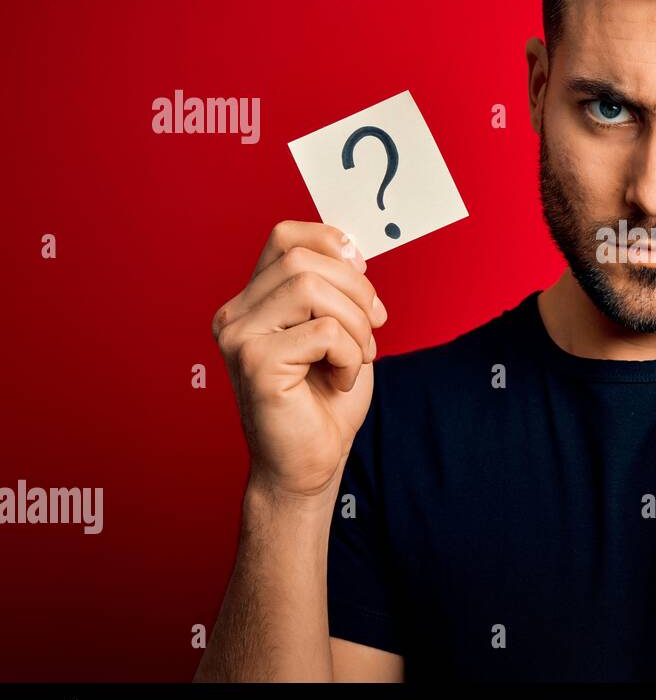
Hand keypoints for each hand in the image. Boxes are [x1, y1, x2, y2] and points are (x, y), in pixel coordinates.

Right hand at [212, 221, 387, 499]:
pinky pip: (322, 331)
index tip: (361, 272)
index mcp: (254, 300)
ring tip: (357, 357)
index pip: (285, 237)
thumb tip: (351, 248)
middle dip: (356, 290)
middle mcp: (236, 314)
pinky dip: (349, 353)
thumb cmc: (325, 399)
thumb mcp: (338, 329)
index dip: (330, 242)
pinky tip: (341, 380)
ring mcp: (239, 337)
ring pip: (311, 288)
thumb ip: (334, 289)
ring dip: (354, 322)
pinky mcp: (255, 362)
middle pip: (304, 260)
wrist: (311, 463)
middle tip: (374, 328)